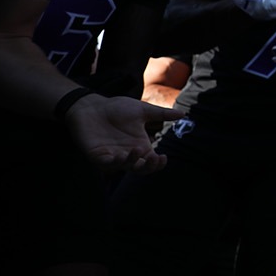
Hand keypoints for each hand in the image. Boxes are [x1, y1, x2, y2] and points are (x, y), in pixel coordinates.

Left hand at [62, 94, 183, 172]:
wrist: (92, 106)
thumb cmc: (116, 108)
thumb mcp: (142, 110)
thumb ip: (161, 114)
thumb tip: (183, 114)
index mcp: (140, 145)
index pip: (152, 161)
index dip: (158, 164)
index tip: (164, 156)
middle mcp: (128, 153)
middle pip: (141, 169)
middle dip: (148, 166)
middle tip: (152, 157)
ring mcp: (113, 155)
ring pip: (125, 167)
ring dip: (132, 162)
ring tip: (136, 150)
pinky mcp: (97, 155)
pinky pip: (106, 164)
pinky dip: (114, 162)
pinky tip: (120, 155)